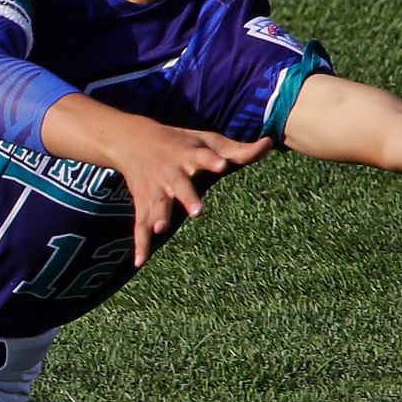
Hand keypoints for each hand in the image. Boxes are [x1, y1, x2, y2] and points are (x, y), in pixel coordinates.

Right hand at [104, 119, 272, 266]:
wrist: (132, 140)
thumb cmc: (181, 143)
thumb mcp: (208, 142)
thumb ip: (239, 150)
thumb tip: (270, 144)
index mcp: (190, 155)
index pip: (203, 156)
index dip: (212, 161)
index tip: (222, 165)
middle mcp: (172, 173)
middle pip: (181, 186)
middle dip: (188, 197)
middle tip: (198, 211)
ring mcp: (156, 189)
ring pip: (158, 205)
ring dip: (158, 216)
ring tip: (161, 228)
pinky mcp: (143, 203)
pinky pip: (140, 225)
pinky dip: (140, 243)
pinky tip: (140, 262)